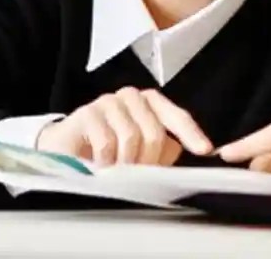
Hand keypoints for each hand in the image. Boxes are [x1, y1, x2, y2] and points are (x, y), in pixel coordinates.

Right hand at [37, 87, 211, 165]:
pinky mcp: (87, 113)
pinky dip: (105, 161)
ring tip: (114, 169)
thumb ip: (162, 150)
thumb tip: (183, 152)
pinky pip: (107, 143)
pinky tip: (98, 164)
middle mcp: (130, 98)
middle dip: (147, 160)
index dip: (191, 133)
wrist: (65, 150)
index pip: (175, 116)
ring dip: (124, 162)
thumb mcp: (139, 153)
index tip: (205, 149)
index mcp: (147, 104)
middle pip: (153, 132)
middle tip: (135, 173)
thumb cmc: (105, 151)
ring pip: (131, 138)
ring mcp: (108, 102)